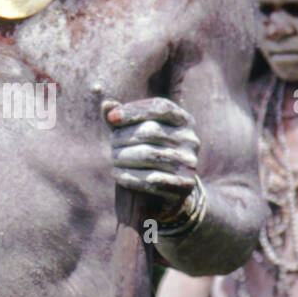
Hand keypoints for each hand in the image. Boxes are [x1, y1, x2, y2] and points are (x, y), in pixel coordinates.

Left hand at [103, 96, 200, 218]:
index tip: (112, 118)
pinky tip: (118, 175)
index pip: (159, 107)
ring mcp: (189, 161)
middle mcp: (190, 139)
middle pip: (150, 131)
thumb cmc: (146, 154)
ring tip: (114, 160)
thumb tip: (107, 104)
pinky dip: (130, 177)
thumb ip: (121, 118)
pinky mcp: (184, 184)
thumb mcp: (134, 133)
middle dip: (124, 137)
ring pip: (148, 155)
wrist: (164, 192)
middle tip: (112, 145)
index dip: (134, 110)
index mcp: (182, 120)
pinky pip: (152, 179)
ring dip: (123, 157)